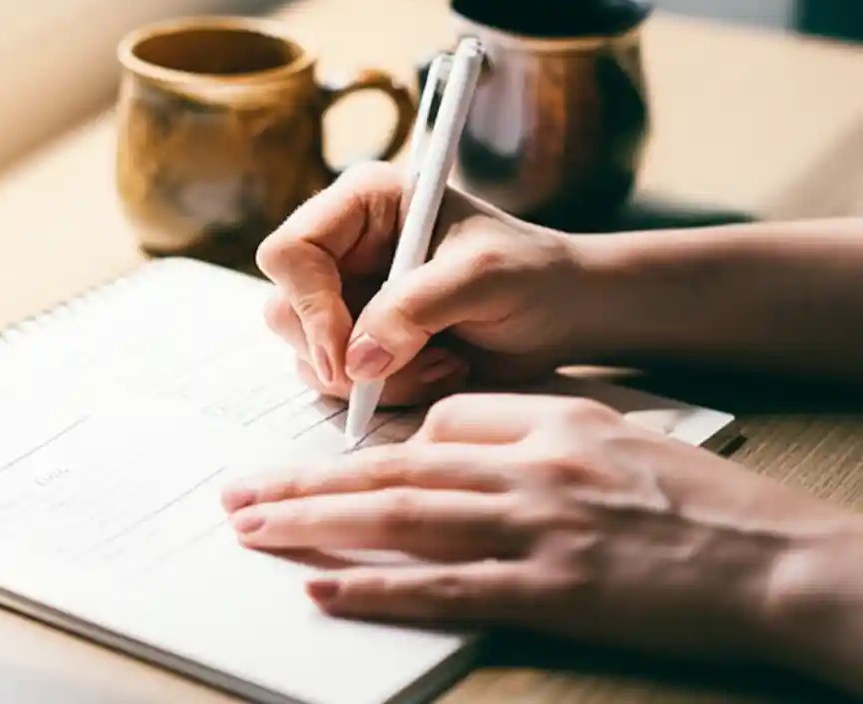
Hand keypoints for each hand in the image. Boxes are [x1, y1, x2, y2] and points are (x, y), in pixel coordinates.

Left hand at [220, 393, 862, 688]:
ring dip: (315, 522)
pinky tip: (324, 585)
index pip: (440, 428)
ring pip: (401, 519)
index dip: (377, 452)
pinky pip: (443, 588)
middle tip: (240, 491)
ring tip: (252, 527)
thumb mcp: (616, 434)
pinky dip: (377, 585)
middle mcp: (530, 470)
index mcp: (548, 424)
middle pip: (393, 469)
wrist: (778, 560)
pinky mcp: (548, 594)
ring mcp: (536, 531)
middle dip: (306, 479)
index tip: (326, 471)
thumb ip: (530, 429)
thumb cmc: (701, 502)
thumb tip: (450, 444)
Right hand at [256, 162, 589, 405]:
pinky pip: (336, 381)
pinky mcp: (358, 341)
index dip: (309, 305)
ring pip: (307, 353)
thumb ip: (414, 308)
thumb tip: (356, 360)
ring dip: (371, 378)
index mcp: (363, 203)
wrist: (564, 314)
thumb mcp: (483, 277)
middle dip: (339, 352)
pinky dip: (384, 391)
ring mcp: (346, 297)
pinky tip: (438, 371)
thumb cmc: (533, 275)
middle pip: (285, 308)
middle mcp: (344, 247)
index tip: (345, 353)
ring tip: (441, 362)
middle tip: (398, 367)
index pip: (290, 251)